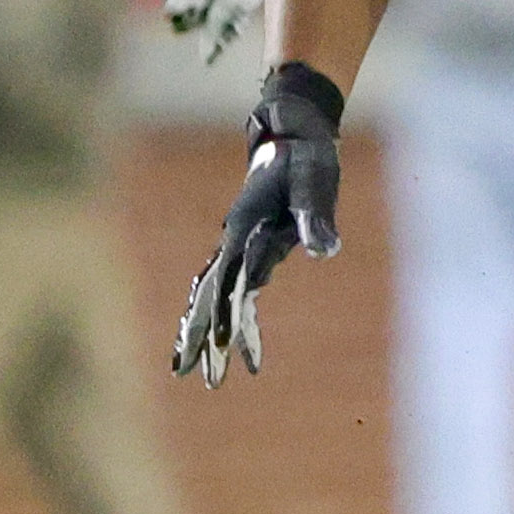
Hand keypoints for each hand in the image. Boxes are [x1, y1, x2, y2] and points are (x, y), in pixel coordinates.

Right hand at [171, 64, 340, 385]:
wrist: (293, 136)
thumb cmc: (306, 159)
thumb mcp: (315, 183)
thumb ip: (316, 217)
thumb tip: (326, 250)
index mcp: (245, 229)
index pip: (229, 280)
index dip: (224, 313)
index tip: (221, 344)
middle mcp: (233, 243)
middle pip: (206, 297)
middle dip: (197, 337)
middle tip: (186, 377)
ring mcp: (237, 249)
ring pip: (209, 300)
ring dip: (201, 335)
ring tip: (190, 374)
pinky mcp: (249, 253)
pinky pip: (231, 295)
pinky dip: (229, 322)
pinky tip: (235, 348)